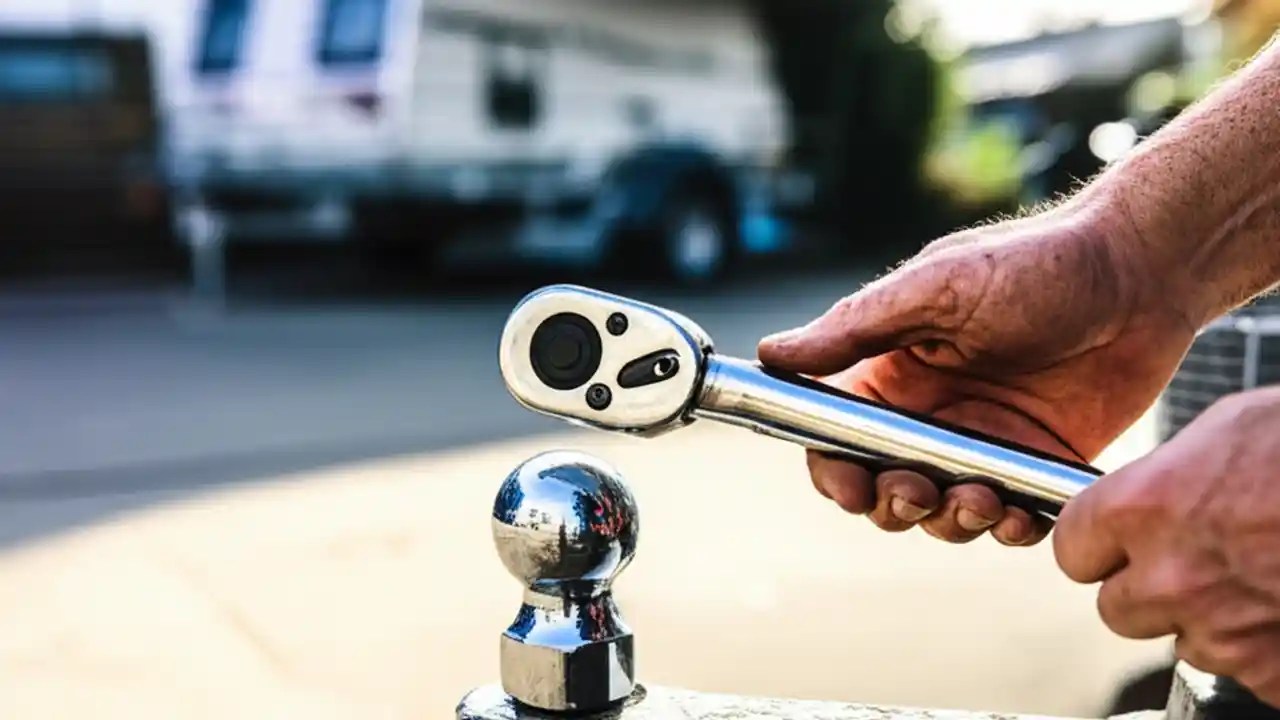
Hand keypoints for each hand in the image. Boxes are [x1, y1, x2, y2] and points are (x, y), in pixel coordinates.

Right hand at [758, 202, 1195, 544]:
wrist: (1145, 274)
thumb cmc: (1037, 262)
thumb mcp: (937, 286)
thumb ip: (856, 327)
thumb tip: (773, 354)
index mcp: (890, 367)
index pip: (836, 432)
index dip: (832, 467)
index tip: (849, 484)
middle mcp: (927, 410)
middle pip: (881, 485)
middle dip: (891, 503)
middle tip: (918, 492)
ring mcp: (980, 440)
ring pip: (939, 511)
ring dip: (948, 520)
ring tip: (980, 497)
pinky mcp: (1033, 462)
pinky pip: (1004, 515)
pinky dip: (1004, 526)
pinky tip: (1017, 511)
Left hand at [1054, 388, 1279, 704]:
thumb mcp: (1230, 429)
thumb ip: (1168, 475)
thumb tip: (1148, 494)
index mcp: (1145, 508)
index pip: (1072, 548)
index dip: (1097, 544)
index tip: (1115, 540)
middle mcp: (1172, 577)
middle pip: (1116, 609)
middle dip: (1148, 589)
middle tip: (1197, 561)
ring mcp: (1224, 633)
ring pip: (1185, 642)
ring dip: (1211, 619)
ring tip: (1263, 574)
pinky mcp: (1273, 674)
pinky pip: (1248, 670)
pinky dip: (1267, 648)